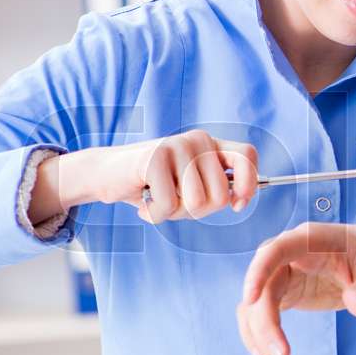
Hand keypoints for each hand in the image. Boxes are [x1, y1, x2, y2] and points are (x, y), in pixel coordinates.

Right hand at [39, 130, 258, 223]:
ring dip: (175, 213)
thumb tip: (239, 198)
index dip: (248, 185)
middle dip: (198, 211)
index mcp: (211, 145)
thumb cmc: (155, 186)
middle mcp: (198, 140)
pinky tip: (143, 201)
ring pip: (196, 203)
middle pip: (221, 195)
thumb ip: (217, 190)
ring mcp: (176, 146)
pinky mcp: (154, 158)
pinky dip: (154, 214)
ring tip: (158, 199)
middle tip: (175, 201)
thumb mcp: (192, 187)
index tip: (237, 204)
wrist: (107, 175)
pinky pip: (169, 205)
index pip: (247, 156)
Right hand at [238, 222, 355, 354]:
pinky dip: (263, 336)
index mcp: (312, 240)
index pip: (276, 250)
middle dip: (265, 324)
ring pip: (257, 305)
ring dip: (262, 336)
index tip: (249, 299)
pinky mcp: (286, 292)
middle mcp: (292, 254)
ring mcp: (285, 273)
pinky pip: (263, 314)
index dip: (258, 271)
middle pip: (263, 287)